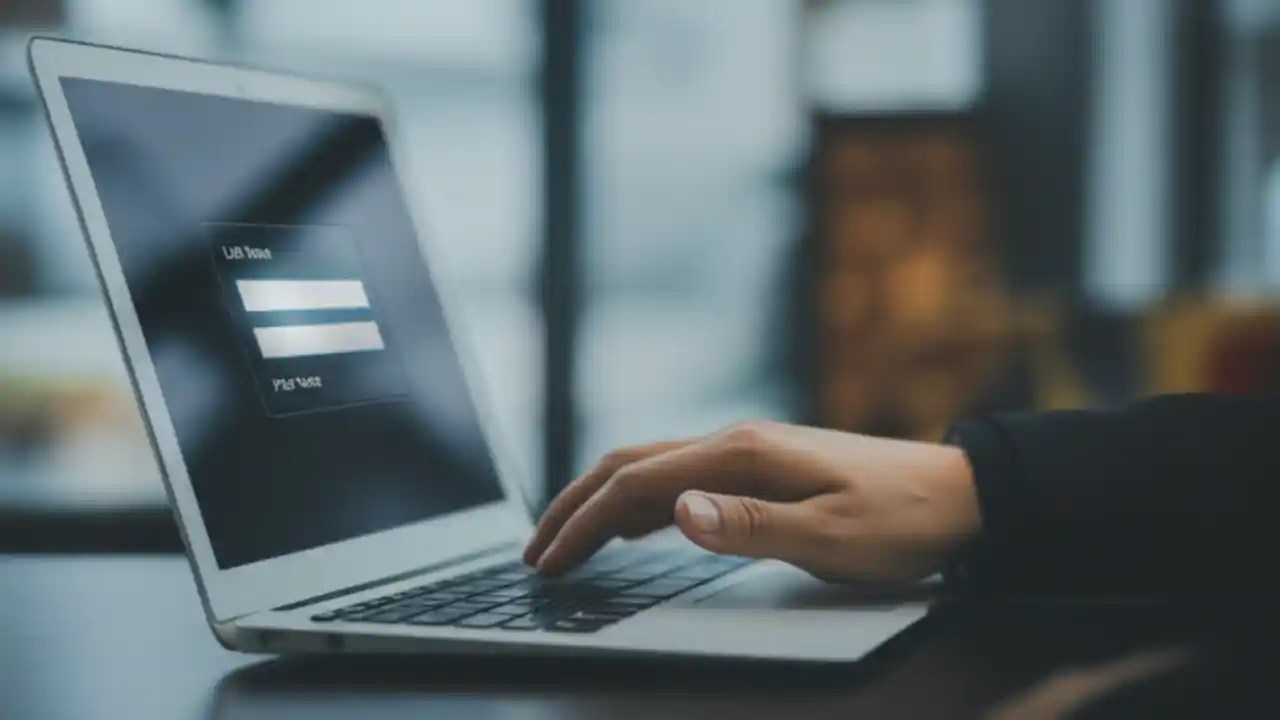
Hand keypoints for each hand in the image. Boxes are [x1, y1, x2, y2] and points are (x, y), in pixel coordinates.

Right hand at [524, 420, 980, 582]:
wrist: (961, 494)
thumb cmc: (903, 520)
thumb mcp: (833, 536)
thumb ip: (750, 525)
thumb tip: (675, 511)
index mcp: (744, 454)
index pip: (638, 484)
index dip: (585, 523)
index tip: (549, 563)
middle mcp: (736, 442)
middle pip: (629, 464)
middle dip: (575, 506)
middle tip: (536, 552)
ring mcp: (748, 451)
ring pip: (651, 466)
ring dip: (601, 501)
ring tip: (567, 541)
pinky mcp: (762, 466)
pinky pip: (681, 475)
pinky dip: (640, 501)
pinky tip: (636, 527)